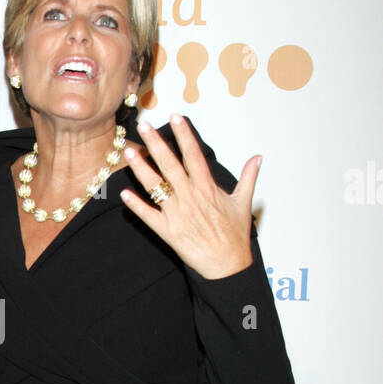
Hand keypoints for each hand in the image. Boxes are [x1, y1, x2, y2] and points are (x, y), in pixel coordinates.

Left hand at [120, 115, 258, 278]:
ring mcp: (178, 215)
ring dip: (141, 169)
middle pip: (170, 165)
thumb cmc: (235, 235)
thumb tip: (258, 157)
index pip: (194, 155)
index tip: (175, 117)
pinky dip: (137, 206)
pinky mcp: (168, 232)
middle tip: (143, 127)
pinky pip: (149, 216)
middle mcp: (191, 198)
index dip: (184, 135)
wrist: (227, 266)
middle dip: (156, 144)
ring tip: (129, 153)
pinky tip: (124, 194)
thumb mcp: (244, 203)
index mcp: (208, 188)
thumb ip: (249, 177)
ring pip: (156, 187)